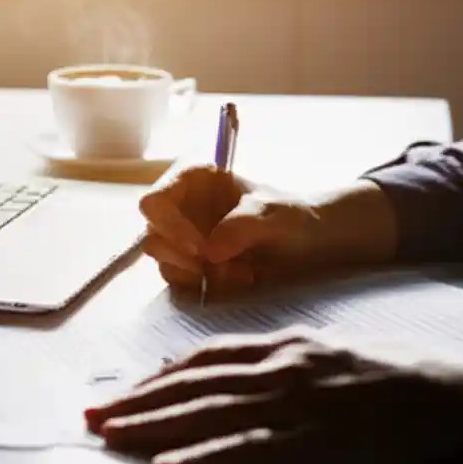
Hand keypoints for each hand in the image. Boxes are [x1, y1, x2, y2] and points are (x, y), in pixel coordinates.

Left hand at [84, 328, 462, 463]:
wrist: (453, 393)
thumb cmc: (393, 375)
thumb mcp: (327, 352)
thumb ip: (277, 359)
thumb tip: (229, 370)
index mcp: (282, 346)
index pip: (203, 359)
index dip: (157, 376)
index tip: (122, 391)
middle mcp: (277, 368)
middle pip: (191, 385)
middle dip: (138, 401)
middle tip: (93, 417)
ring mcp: (293, 403)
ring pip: (206, 413)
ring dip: (152, 427)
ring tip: (110, 437)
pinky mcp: (312, 440)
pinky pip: (246, 451)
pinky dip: (203, 460)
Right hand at [138, 167, 397, 293]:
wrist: (309, 245)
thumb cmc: (293, 217)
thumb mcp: (276, 216)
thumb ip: (243, 225)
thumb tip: (209, 251)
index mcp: (193, 178)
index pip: (155, 200)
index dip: (170, 226)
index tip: (201, 248)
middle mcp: (180, 206)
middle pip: (153, 234)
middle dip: (186, 257)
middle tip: (221, 266)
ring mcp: (181, 236)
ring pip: (163, 260)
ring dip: (199, 274)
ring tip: (242, 272)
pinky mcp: (188, 263)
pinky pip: (178, 280)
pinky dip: (205, 285)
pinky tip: (238, 278)